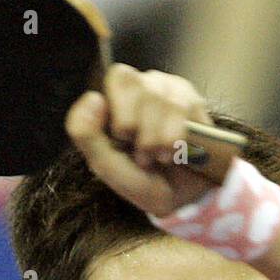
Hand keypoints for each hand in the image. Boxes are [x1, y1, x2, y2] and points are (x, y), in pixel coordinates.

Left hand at [65, 63, 217, 215]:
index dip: (123, 109)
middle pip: (141, 86)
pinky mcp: (194, 102)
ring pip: (163, 100)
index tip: (125, 138)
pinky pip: (184, 109)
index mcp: (118, 97)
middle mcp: (145, 87)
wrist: (179, 201)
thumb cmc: (140, 180)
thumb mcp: (106, 164)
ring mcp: (171, 91)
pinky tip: (175, 152)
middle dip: (141, 128)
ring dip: (159, 138)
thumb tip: (92, 97)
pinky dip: (176, 138)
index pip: (119, 78)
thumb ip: (85, 133)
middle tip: (143, 154)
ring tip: (160, 158)